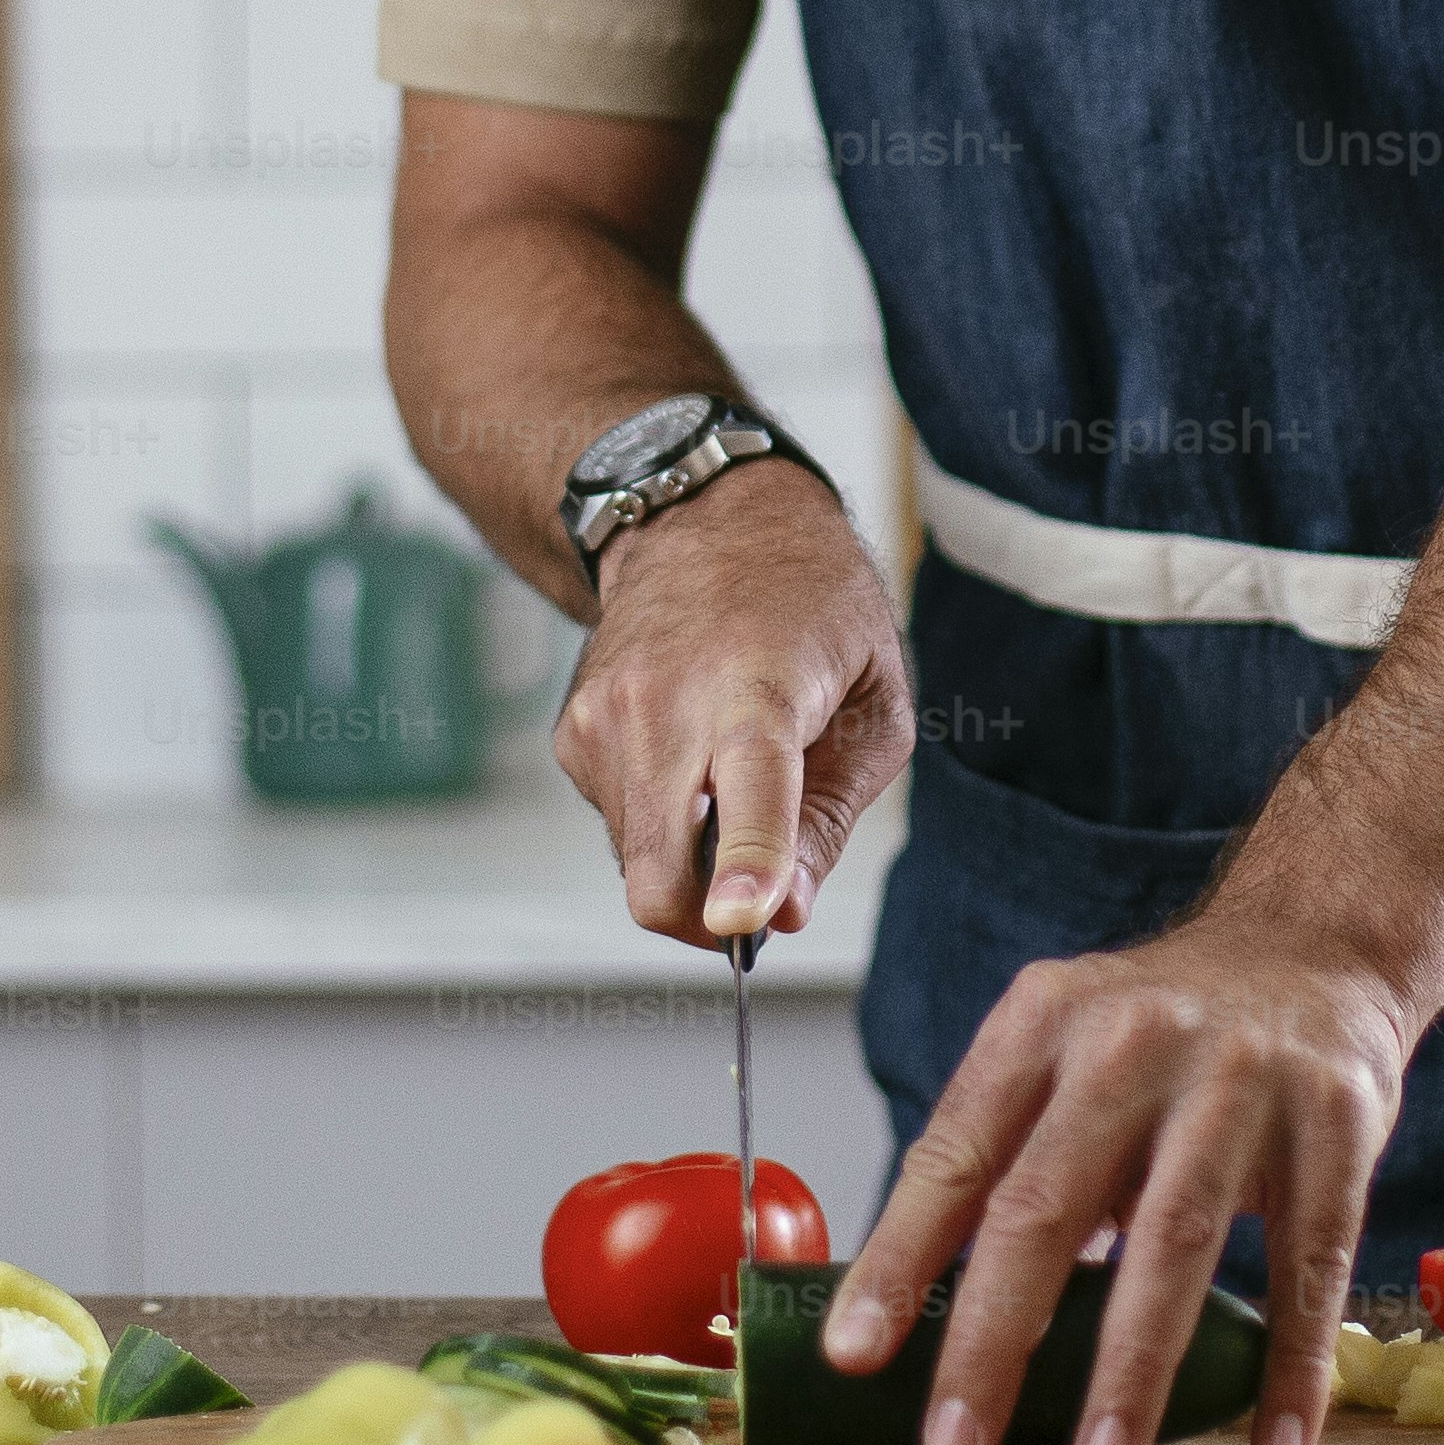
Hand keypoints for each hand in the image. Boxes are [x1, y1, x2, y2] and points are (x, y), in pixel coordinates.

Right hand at [551, 455, 909, 948]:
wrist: (705, 521)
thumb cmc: (811, 608)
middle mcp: (664, 704)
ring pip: (638, 867)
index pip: (748, 790)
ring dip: (689, 861)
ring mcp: (603, 720)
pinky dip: (661, 823)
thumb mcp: (871, 704)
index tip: (741, 923)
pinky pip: (620, 829)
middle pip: (661, 874)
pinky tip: (689, 756)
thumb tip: (787, 914)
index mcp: (758, 690)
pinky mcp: (571, 736)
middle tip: (761, 899)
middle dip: (709, 919)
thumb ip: (831, 818)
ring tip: (731, 779)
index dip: (746, 865)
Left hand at [821, 905, 1408, 1444]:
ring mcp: (1240, 1081)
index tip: (854, 1355)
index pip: (953, 1154)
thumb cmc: (1163, 1030)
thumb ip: (1000, 1153)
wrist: (1312, 950)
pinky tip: (1273, 1444)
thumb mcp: (1063, 1047)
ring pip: (1173, 1242)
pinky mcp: (1335, 1125)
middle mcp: (1134, 1043)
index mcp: (1043, 1023)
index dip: (899, 1259)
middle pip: (1047, 1205)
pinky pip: (1308, 1262)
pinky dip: (1291, 1364)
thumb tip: (907, 1304)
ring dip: (1133, 1369)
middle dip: (994, 1338)